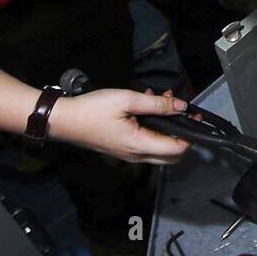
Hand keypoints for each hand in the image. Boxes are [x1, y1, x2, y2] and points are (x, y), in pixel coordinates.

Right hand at [47, 88, 191, 163]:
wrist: (63, 120)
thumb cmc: (92, 110)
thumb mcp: (127, 100)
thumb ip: (156, 105)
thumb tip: (181, 107)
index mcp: (139, 145)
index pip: (177, 149)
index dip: (190, 134)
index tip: (193, 116)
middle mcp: (136, 155)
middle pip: (172, 154)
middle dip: (181, 133)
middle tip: (180, 110)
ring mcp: (128, 154)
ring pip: (159, 149)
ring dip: (166, 128)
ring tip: (162, 102)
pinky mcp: (122, 149)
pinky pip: (146, 144)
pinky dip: (153, 128)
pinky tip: (146, 106)